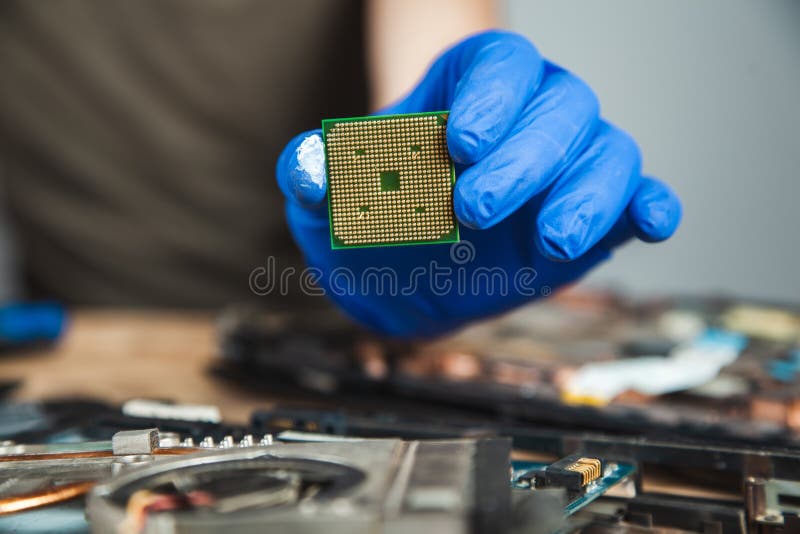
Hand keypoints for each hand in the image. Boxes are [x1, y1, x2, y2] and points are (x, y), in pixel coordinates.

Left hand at [276, 30, 680, 337]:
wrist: (400, 276)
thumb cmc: (368, 222)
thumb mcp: (326, 202)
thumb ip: (311, 176)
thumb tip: (307, 167)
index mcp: (468, 93)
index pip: (500, 62)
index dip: (492, 94)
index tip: (463, 142)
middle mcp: (529, 118)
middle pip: (561, 104)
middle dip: (526, 156)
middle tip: (473, 209)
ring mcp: (566, 168)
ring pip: (609, 150)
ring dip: (589, 192)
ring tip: (549, 240)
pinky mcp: (594, 218)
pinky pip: (638, 197)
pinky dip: (651, 207)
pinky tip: (649, 222)